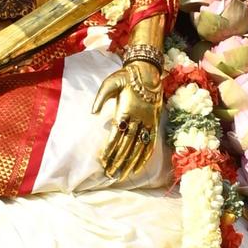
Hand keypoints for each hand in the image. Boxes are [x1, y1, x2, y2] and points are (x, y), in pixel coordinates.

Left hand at [93, 65, 161, 180]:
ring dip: (129, 163)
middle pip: (127, 144)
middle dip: (117, 160)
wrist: (147, 72)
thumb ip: (100, 98)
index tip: (102, 160)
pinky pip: (150, 144)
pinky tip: (137, 168)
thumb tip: (93, 113)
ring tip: (121, 175)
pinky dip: (144, 157)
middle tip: (109, 174)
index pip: (116, 135)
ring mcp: (147, 123)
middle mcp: (138, 119)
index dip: (109, 148)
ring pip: (138, 147)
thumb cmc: (125, 77)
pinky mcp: (154, 124)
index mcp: (125, 110)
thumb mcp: (109, 83)